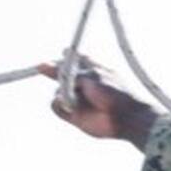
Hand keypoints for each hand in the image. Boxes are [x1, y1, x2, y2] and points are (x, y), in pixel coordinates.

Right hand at [38, 52, 158, 149]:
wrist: (125, 117)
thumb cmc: (114, 92)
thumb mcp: (93, 76)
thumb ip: (73, 73)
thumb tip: (52, 67)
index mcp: (90, 70)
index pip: (72, 60)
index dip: (64, 57)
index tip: (60, 54)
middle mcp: (82, 84)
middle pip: (60, 75)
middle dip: (52, 71)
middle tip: (45, 67)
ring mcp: (77, 100)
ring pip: (57, 92)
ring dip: (61, 91)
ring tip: (75, 96)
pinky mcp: (73, 116)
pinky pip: (56, 108)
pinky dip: (59, 105)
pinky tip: (70, 106)